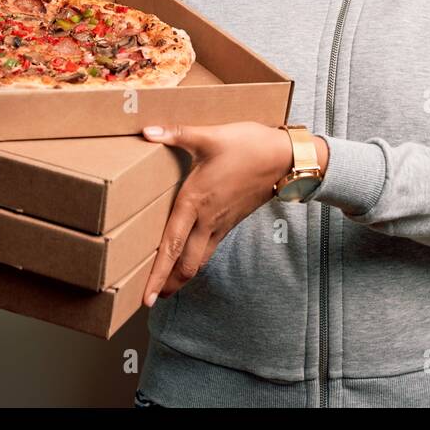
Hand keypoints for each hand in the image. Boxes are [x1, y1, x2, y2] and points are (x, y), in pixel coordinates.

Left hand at [138, 121, 294, 307]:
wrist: (284, 158)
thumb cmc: (248, 146)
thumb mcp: (210, 136)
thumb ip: (176, 134)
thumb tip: (146, 130)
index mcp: (194, 201)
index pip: (171, 246)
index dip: (157, 274)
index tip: (145, 297)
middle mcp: (206, 219)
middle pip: (185, 264)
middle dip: (167, 284)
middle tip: (149, 299)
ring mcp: (221, 223)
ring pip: (198, 260)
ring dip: (181, 275)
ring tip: (165, 286)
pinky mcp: (230, 221)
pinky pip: (209, 248)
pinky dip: (195, 260)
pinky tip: (188, 257)